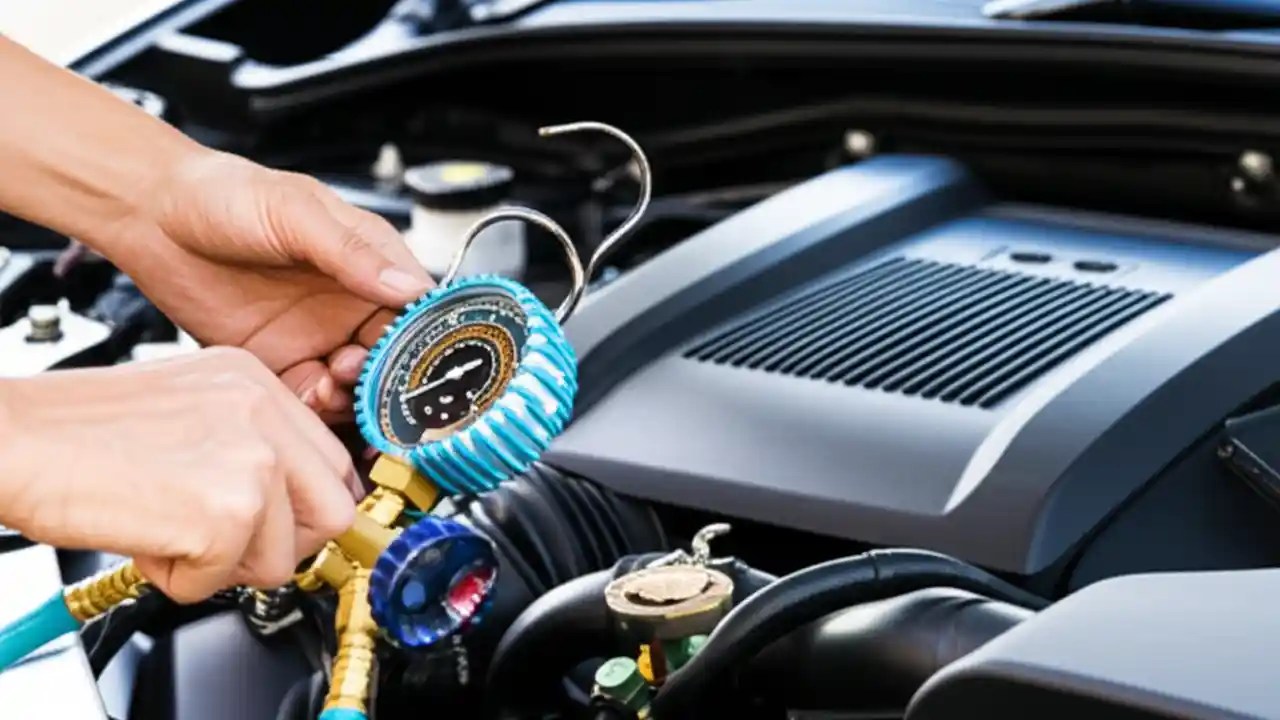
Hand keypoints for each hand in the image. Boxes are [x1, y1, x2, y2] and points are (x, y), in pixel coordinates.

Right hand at [0, 348, 357, 602]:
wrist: (13, 440)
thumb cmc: (76, 431)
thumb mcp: (187, 408)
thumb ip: (245, 444)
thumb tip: (286, 505)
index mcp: (256, 382)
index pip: (332, 463)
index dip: (304, 508)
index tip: (278, 524)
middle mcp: (265, 412)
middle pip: (335, 510)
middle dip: (283, 544)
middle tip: (226, 542)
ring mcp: (253, 460)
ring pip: (284, 557)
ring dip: (223, 565)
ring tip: (166, 529)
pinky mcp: (227, 512)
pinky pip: (224, 581)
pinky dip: (180, 579)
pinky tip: (145, 539)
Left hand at [100, 149, 433, 420]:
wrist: (151, 216)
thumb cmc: (224, 194)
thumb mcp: (295, 211)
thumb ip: (351, 252)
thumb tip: (408, 287)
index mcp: (368, 262)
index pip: (416, 307)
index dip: (425, 336)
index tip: (422, 358)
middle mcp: (349, 305)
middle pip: (392, 355)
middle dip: (389, 375)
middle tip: (365, 374)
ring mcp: (316, 337)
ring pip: (357, 384)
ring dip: (354, 395)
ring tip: (333, 383)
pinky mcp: (278, 364)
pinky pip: (310, 398)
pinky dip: (316, 407)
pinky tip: (307, 393)